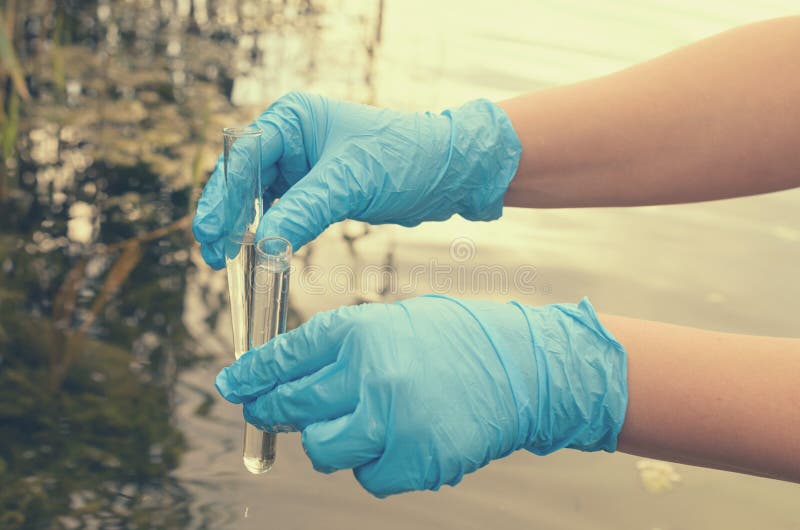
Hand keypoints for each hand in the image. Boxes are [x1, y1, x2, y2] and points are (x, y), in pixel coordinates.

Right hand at [192, 92, 521, 268]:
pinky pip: (283, 213)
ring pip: (260, 200)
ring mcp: (303, 165)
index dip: (223, 196)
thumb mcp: (349, 182)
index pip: (245, 157)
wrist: (447, 173)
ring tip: (227, 262)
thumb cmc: (403, 159)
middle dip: (227, 216)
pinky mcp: (317, 190)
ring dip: (245, 229)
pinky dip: (271, 233)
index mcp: (293, 118)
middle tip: (213, 255)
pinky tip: (260, 255)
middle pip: (244, 180)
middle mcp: (292, 138)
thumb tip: (263, 246)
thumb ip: (303, 211)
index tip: (211, 232)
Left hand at [215, 295, 627, 496]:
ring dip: (331, 440)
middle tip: (267, 411)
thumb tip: (290, 377)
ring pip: (322, 448)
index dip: (253, 373)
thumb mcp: (395, 324)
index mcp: (362, 332)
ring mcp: (392, 422)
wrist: (525, 369)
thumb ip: (344, 350)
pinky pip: (367, 477)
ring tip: (361, 423)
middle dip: (271, 410)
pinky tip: (399, 441)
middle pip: (293, 405)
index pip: (287, 356)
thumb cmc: (457, 341)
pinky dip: (375, 464)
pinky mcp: (414, 462)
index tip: (233, 385)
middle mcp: (369, 375)